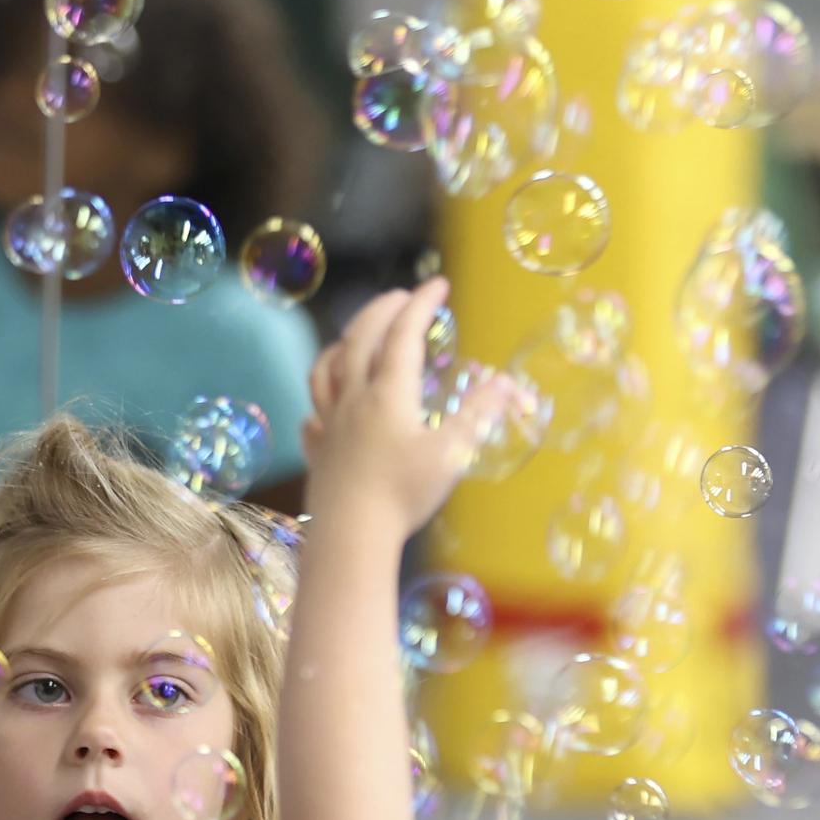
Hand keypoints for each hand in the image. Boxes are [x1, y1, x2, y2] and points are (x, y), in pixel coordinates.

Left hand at [300, 278, 515, 543]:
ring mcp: (331, 425)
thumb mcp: (452, 452)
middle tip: (400, 298)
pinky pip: (313, 418)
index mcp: (388, 392)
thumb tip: (506, 382)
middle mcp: (354, 399)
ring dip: (342, 345)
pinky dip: (319, 404)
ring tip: (355, 338)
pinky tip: (323, 410)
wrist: (350, 535)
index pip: (404, 333)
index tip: (437, 284)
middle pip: (360, 339)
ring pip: (326, 371)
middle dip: (381, 311)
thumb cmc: (403, 494)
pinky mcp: (319, 453)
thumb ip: (479, 414)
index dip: (422, 303)